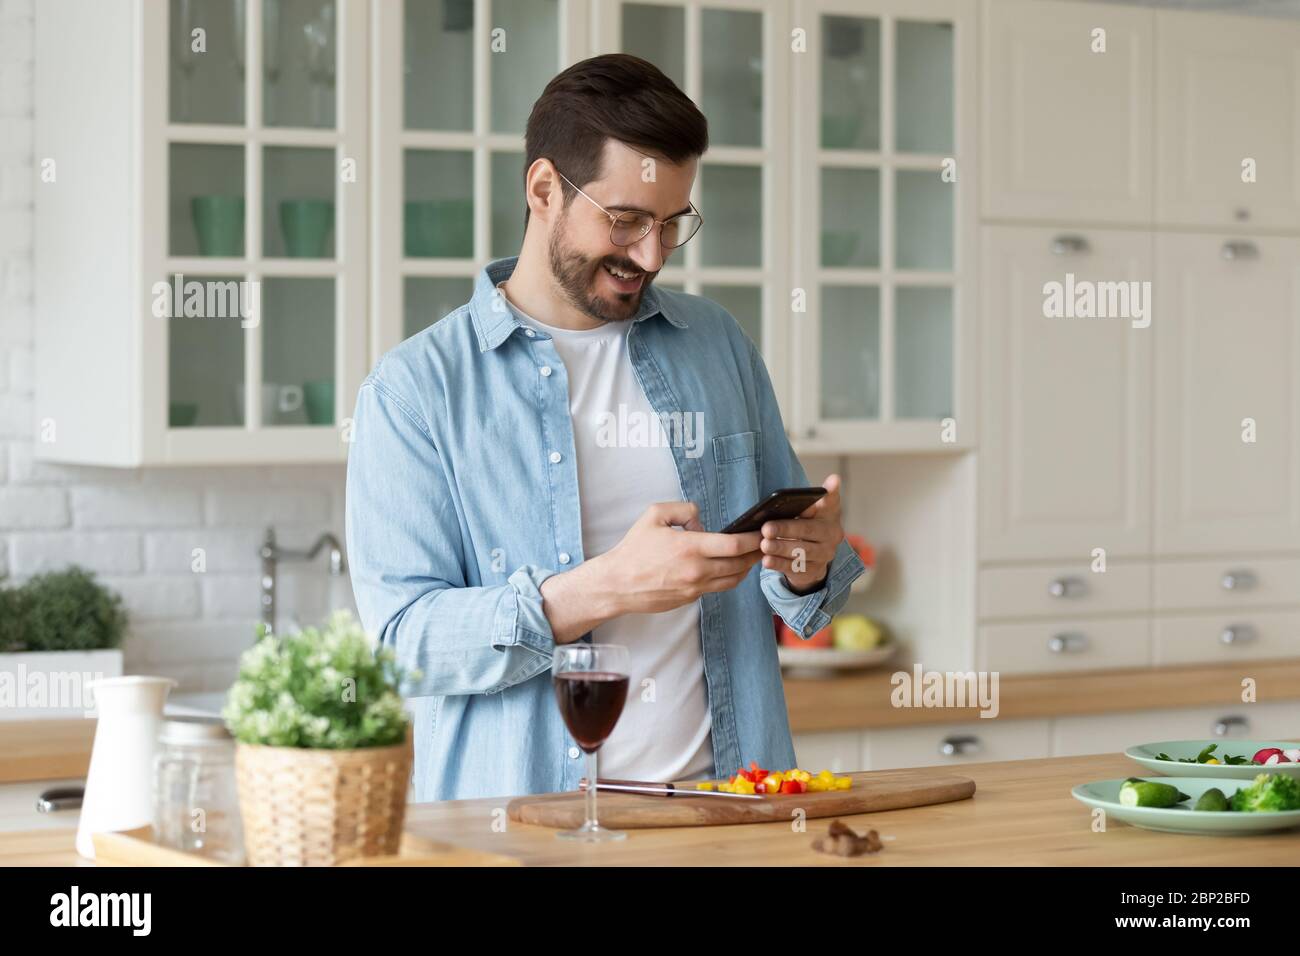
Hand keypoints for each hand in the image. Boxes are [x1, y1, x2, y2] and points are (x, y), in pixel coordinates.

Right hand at [599, 501, 763, 613]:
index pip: (735, 545)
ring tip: (752, 556)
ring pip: (733, 580)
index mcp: (690, 547)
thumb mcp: (654, 515)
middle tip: (766, 543)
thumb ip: (683, 509)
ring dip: (746, 568)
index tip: (762, 531)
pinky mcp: (691, 598)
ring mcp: (695, 587)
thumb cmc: (634, 549)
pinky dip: (729, 578)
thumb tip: (701, 521)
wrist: (617, 584)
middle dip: (757, 553)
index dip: (754, 539)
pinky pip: (717, 588)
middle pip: (740, 564)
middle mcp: (697, 570)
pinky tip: (730, 568)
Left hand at [759, 474, 844, 595]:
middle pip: (808, 532)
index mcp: (831, 519)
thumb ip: (823, 496)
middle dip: (786, 530)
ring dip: (780, 548)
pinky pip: (794, 569)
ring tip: (764, 545)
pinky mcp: (811, 573)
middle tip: (766, 528)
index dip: (822, 502)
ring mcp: (822, 558)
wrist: (814, 557)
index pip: (828, 507)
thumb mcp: (818, 511)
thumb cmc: (811, 526)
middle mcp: (831, 540)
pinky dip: (779, 564)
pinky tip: (766, 560)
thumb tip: (835, 479)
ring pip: (800, 552)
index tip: (819, 495)